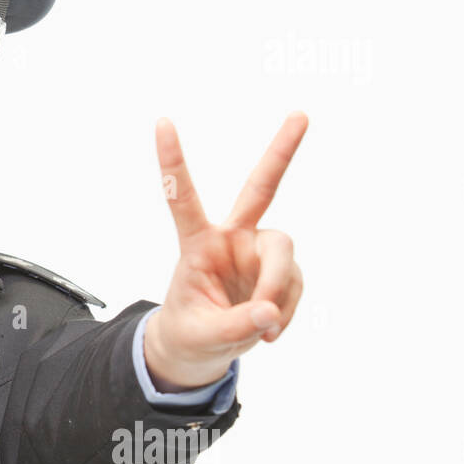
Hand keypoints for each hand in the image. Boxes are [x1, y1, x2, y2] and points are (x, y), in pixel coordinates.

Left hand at [143, 112, 307, 389]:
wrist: (202, 349)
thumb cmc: (190, 333)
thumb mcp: (203, 336)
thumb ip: (234, 325)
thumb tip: (270, 312)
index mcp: (197, 244)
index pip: (183, 199)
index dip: (173, 162)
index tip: (162, 122)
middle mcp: (233, 238)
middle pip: (261, 189)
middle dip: (281, 152)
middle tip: (301, 114)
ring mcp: (260, 252)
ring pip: (284, 257)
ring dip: (278, 293)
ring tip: (264, 329)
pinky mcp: (281, 272)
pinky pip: (293, 288)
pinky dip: (285, 313)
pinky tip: (269, 331)